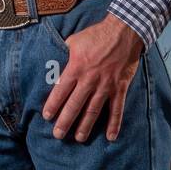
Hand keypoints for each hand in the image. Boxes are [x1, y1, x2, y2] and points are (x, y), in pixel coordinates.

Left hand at [42, 14, 144, 141]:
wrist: (123, 31)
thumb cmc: (96, 35)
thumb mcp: (74, 41)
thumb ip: (63, 54)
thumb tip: (52, 64)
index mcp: (76, 67)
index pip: (61, 90)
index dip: (53, 105)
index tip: (46, 116)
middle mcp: (90, 79)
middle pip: (75, 105)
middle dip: (65, 121)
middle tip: (57, 135)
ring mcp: (106, 85)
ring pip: (94, 110)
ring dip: (86, 126)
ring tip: (79, 138)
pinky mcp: (119, 87)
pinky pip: (117, 109)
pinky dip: (114, 124)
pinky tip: (110, 137)